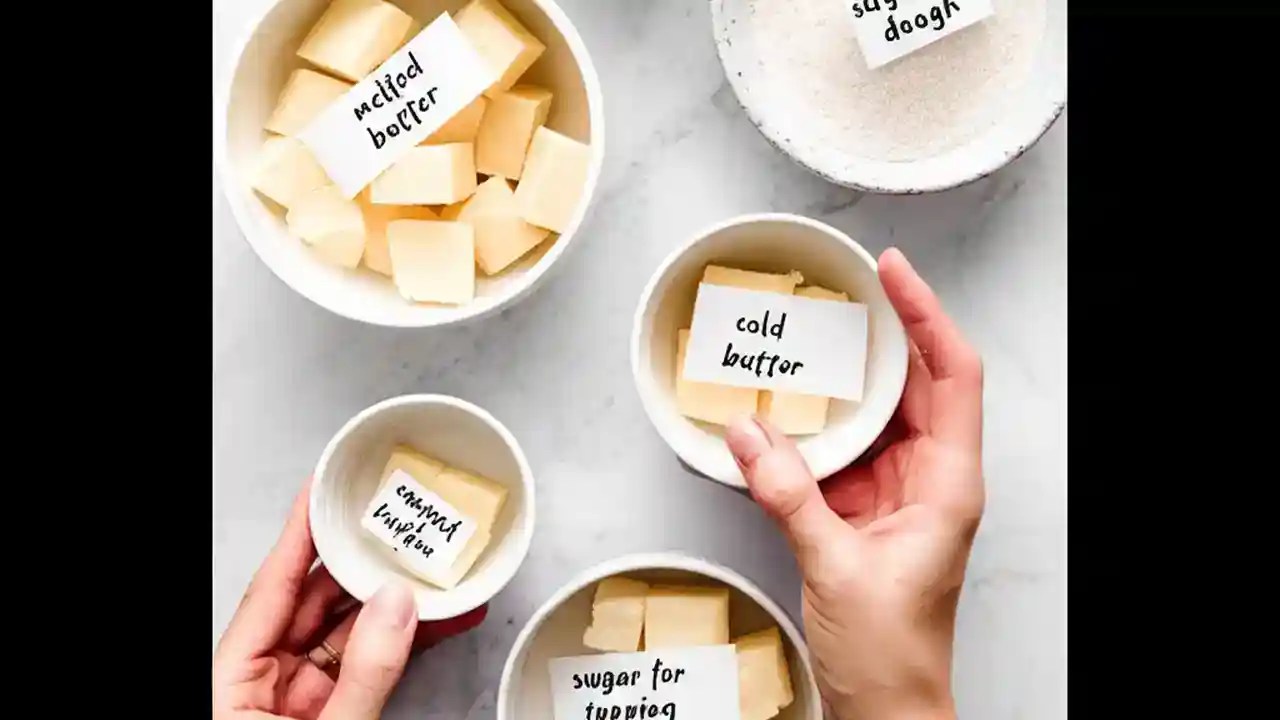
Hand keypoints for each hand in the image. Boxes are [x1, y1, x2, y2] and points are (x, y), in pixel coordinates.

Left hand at [213, 479, 487, 719]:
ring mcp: (295, 702)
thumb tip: (395, 608)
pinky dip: (402, 646)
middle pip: (314, 604)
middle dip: (364, 568)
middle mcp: (260, 683)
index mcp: (232, 681)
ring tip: (434, 576)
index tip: (319, 488)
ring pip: (347, 635)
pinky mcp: (329, 718)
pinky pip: (366, 669)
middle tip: (400, 531)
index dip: (298, 533)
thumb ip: (365, 674)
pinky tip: (436, 622)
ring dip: (393, 608)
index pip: (270, 586)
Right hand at [726, 248, 983, 719]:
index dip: (928, 316)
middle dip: (885, 334)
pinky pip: (847, 451)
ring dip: (846, 383)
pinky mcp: (868, 512)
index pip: (954, 375)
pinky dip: (817, 429)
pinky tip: (786, 416)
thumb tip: (749, 434)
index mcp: (949, 484)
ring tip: (810, 345)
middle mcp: (932, 480)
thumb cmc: (892, 651)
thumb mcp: (834, 564)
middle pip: (919, 384)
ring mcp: (901, 494)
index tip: (895, 275)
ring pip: (879, 415)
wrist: (887, 706)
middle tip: (847, 293)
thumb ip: (787, 493)